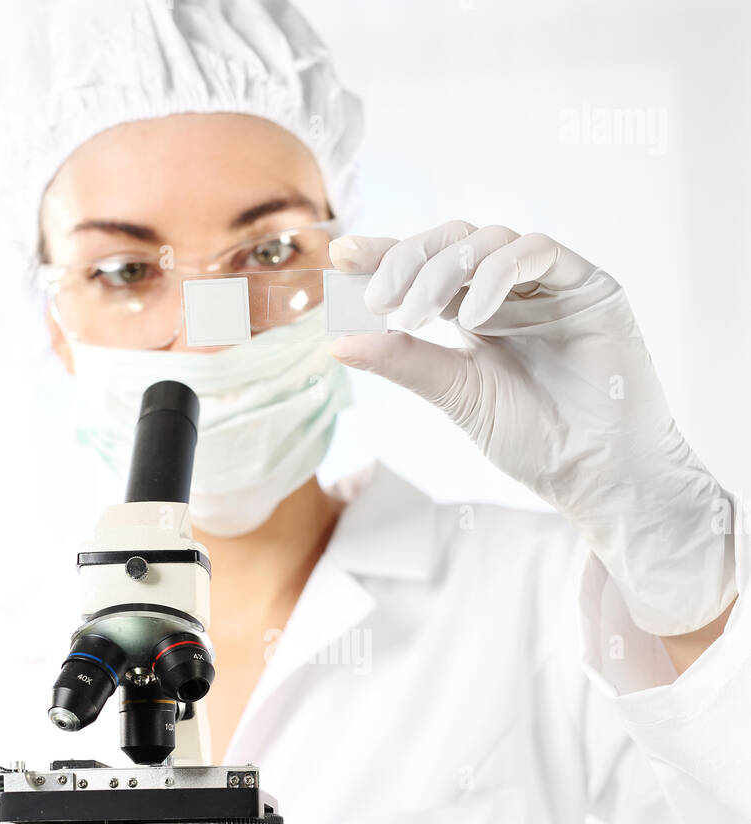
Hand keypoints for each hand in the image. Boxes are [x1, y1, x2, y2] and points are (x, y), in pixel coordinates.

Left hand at [329, 222, 735, 636]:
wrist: (597, 474)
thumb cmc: (537, 442)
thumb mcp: (457, 395)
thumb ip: (404, 362)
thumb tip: (335, 340)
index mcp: (477, 314)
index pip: (425, 270)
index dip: (384, 254)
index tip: (341, 252)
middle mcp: (511, 292)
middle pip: (452, 243)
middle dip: (407, 260)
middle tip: (374, 297)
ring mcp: (549, 285)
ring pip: (488, 240)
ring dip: (442, 270)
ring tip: (414, 315)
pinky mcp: (588, 285)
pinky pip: (536, 253)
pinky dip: (498, 276)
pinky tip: (474, 318)